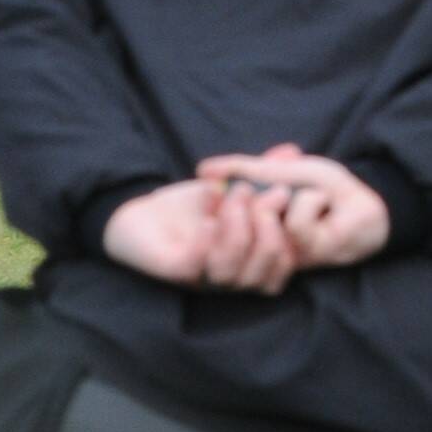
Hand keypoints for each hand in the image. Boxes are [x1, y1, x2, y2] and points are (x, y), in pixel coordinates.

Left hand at [102, 179, 296, 294]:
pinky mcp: (175, 271)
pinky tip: (207, 217)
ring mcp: (202, 278)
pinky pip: (198, 265)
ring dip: (238, 227)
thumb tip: (291, 152)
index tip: (282, 196)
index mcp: (248, 263)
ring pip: (233, 272)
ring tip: (230, 195)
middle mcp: (229, 278)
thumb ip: (261, 175)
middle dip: (267, 231)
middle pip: (263, 277)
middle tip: (252, 194)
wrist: (140, 216)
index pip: (283, 270)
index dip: (290, 240)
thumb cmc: (191, 207)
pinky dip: (208, 239)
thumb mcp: (231, 187)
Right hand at [198, 146, 389, 269]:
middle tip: (278, 188)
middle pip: (231, 225)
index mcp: (246, 224)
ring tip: (300, 197)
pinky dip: (312, 203)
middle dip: (248, 199)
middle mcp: (255, 245)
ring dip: (285, 200)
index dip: (220, 198)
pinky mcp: (300, 260)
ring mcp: (275, 256)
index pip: (216, 216)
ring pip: (261, 226)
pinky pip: (295, 226)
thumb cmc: (321, 184)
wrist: (362, 198)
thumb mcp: (275, 170)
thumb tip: (202, 170)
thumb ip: (240, 169)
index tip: (228, 185)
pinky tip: (323, 207)